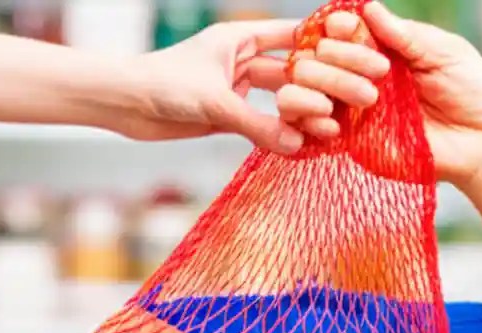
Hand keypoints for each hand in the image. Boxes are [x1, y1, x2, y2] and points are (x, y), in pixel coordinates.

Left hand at [118, 20, 378, 154]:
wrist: (124, 104)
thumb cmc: (162, 85)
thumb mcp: (215, 103)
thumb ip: (256, 124)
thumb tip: (296, 145)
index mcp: (240, 39)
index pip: (293, 36)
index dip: (325, 46)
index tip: (358, 56)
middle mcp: (241, 61)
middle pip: (292, 72)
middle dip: (321, 87)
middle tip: (356, 99)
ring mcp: (235, 89)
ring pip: (279, 101)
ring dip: (302, 115)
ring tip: (333, 130)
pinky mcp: (226, 116)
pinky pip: (261, 125)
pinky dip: (279, 135)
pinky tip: (303, 147)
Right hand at [275, 2, 481, 239]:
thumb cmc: (473, 93)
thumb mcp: (445, 52)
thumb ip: (405, 35)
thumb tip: (367, 8)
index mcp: (380, 49)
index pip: (339, 31)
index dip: (336, 27)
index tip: (347, 28)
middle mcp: (358, 75)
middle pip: (314, 55)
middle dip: (339, 58)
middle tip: (378, 75)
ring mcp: (348, 108)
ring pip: (300, 87)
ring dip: (323, 84)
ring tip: (366, 98)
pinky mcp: (348, 141)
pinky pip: (306, 128)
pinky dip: (309, 122)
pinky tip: (336, 126)